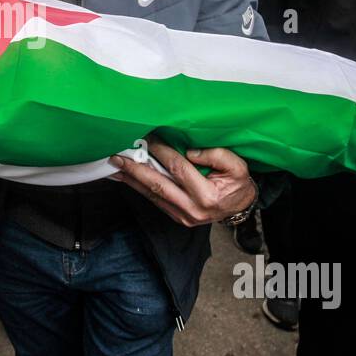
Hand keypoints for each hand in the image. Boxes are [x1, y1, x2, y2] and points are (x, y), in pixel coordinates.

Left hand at [109, 137, 256, 226]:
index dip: (162, 152)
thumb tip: (188, 152)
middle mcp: (192, 209)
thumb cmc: (237, 184)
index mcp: (207, 195)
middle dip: (136, 170)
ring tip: (115, 167)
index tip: (148, 138)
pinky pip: (154, 201)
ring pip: (152, 195)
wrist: (240, 208)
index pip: (179, 168)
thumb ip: (215, 155)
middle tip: (118, 157)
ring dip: (132, 180)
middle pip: (158, 185)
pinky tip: (127, 178)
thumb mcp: (237, 166)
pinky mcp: (177, 217)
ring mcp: (183, 216)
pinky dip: (139, 188)